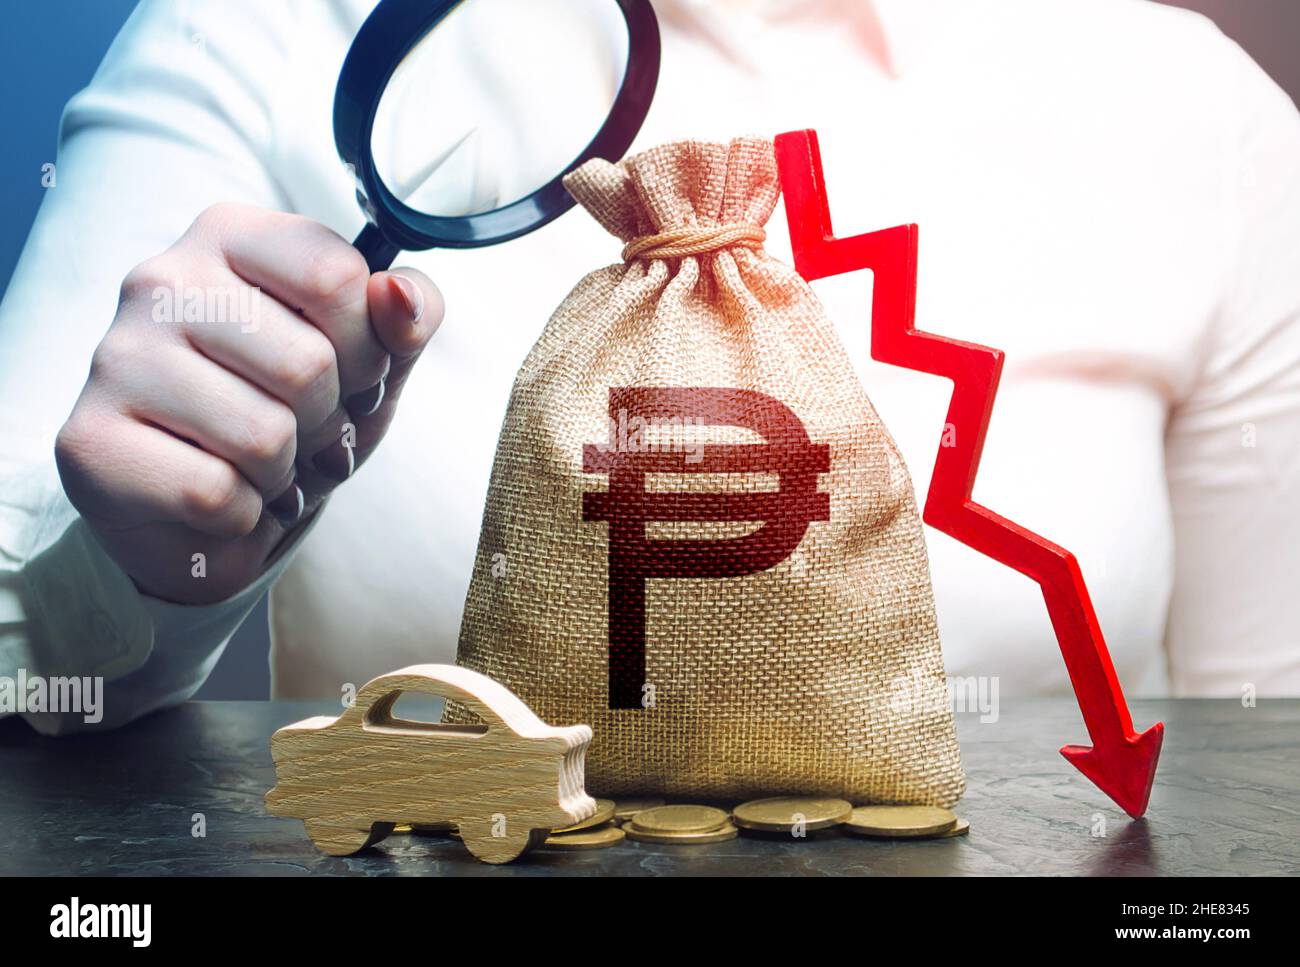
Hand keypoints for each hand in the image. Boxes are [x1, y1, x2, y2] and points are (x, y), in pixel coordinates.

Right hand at [55, 203, 443, 603]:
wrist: (208, 513)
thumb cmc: (293, 419)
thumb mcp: (372, 366)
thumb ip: (407, 320)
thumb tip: (399, 292)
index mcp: (232, 238)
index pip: (336, 277)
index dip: (367, 350)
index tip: (347, 375)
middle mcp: (162, 280)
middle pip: (308, 365)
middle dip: (326, 421)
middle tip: (299, 431)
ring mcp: (115, 356)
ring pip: (263, 436)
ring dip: (282, 473)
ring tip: (258, 466)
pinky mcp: (91, 440)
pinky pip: (214, 493)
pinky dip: (239, 513)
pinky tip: (216, 497)